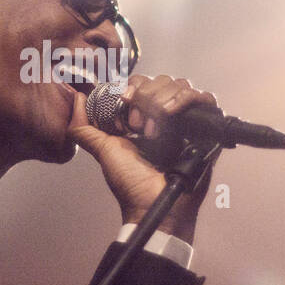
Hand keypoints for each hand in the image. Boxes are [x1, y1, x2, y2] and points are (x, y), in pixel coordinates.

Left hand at [67, 75, 218, 243]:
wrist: (154, 204)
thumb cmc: (131, 183)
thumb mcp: (102, 150)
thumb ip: (84, 128)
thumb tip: (77, 99)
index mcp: (144, 116)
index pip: (143, 82)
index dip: (134, 88)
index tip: (125, 104)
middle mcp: (167, 115)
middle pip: (162, 80)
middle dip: (146, 97)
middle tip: (137, 126)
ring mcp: (188, 120)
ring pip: (182, 85)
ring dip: (164, 101)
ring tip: (154, 130)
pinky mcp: (207, 128)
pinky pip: (206, 98)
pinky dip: (188, 100)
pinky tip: (173, 116)